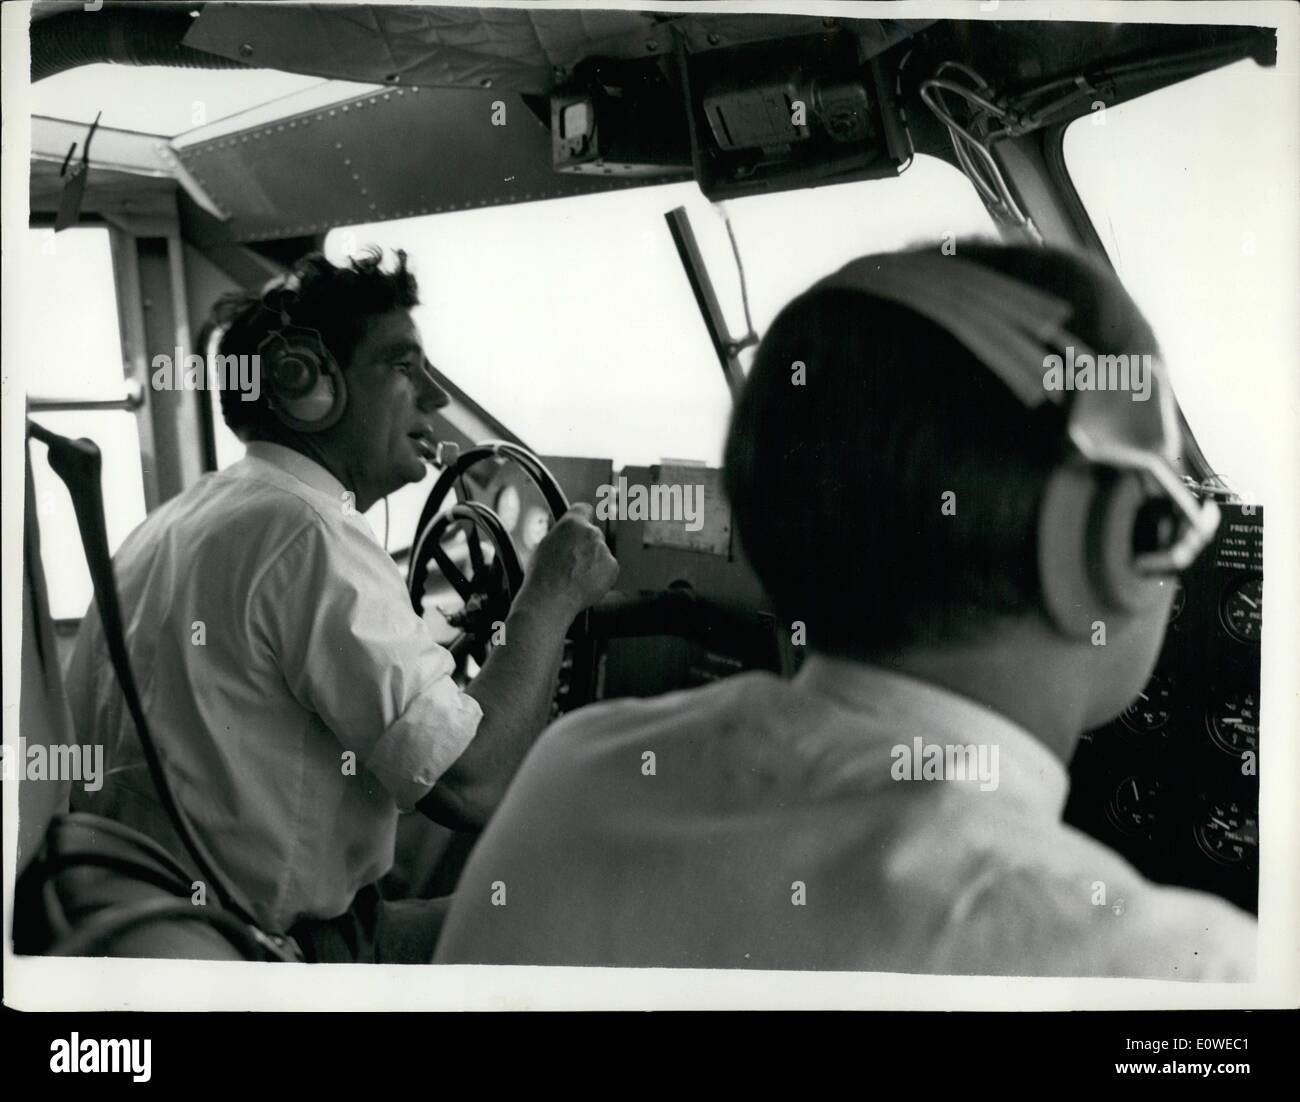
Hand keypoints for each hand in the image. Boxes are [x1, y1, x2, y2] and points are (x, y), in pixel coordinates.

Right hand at [519, 503, 618, 618]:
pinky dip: (601, 575)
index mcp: (572, 523)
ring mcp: (604, 550)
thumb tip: (567, 536)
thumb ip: (562, 534)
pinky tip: (585, 583)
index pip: (583, 509)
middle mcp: (591, 533)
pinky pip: (608, 567)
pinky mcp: (613, 567)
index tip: (579, 526)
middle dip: (586, 545)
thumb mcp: (545, 544)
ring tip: (575, 577)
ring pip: (601, 552)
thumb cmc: (542, 576)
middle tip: (571, 562)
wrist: (551, 599)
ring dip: (593, 561)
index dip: (580, 519)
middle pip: (592, 534)